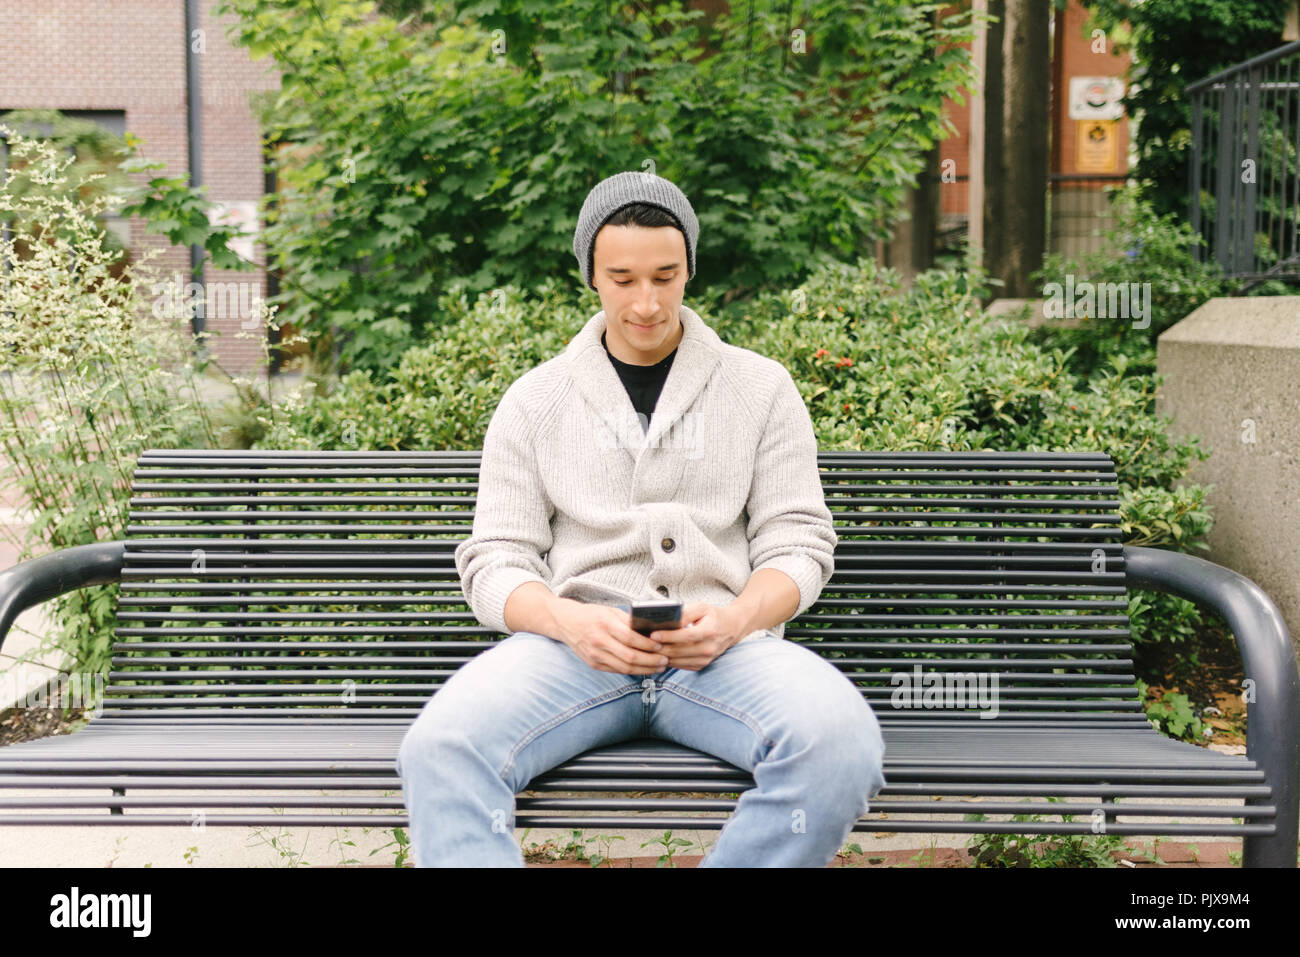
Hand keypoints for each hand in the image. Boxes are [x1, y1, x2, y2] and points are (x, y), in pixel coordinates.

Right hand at [552, 599, 670, 674]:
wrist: (566, 623)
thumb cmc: (592, 615)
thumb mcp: (610, 611)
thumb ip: (629, 622)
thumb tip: (651, 631)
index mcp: (605, 624)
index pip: (631, 638)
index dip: (648, 644)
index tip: (661, 645)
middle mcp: (599, 641)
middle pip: (630, 656)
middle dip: (651, 660)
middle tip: (665, 660)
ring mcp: (595, 655)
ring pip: (625, 667)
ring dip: (645, 669)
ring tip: (658, 667)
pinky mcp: (594, 664)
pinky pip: (617, 670)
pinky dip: (632, 671)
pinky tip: (643, 669)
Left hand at [649, 602, 744, 670]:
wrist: (730, 629)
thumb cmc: (713, 616)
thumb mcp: (701, 607)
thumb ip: (685, 613)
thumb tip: (668, 621)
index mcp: (710, 631)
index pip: (686, 636)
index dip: (668, 636)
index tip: (653, 634)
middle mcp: (708, 648)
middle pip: (678, 650)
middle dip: (659, 647)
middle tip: (643, 642)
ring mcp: (705, 660)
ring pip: (677, 661)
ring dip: (660, 655)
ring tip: (646, 648)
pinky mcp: (701, 665)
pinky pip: (680, 665)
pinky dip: (667, 660)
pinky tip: (657, 653)